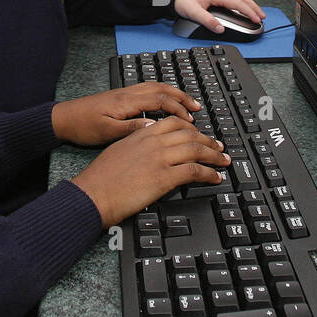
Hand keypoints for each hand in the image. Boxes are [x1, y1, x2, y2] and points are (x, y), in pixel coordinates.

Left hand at [52, 83, 199, 146]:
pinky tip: (164, 101)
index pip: (160, 101)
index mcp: (127, 102)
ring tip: (187, 102)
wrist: (64, 118)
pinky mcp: (120, 96)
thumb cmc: (83, 127)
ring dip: (173, 93)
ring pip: (155, 86)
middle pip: (161, 89)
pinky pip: (147, 89)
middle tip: (197, 107)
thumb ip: (132, 128)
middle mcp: (128, 93)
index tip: (190, 121)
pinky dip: (161, 93)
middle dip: (182, 97)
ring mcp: (124, 93)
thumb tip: (155, 127)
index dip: (178, 110)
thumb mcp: (107, 132)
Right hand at [72, 116, 229, 226]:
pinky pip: (195, 171)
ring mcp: (160, 159)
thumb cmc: (101, 178)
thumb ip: (137, 145)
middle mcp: (154, 142)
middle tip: (219, 147)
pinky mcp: (164, 177)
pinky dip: (209, 173)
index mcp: (142, 134)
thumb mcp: (119, 151)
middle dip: (208, 141)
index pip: (175, 123)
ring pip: (197, 150)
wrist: (93, 193)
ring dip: (214, 155)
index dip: (192, 128)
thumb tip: (149, 150)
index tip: (200, 134)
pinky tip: (215, 177)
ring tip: (223, 161)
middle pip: (190, 135)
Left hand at [172, 0, 264, 33]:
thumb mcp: (193, 12)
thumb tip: (220, 28)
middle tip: (262, 17)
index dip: (249, 12)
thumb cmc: (182, 0)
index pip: (238, 3)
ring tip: (257, 13)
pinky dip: (242, 4)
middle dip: (254, 7)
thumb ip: (207, 21)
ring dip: (250, 5)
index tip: (257, 19)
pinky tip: (243, 9)